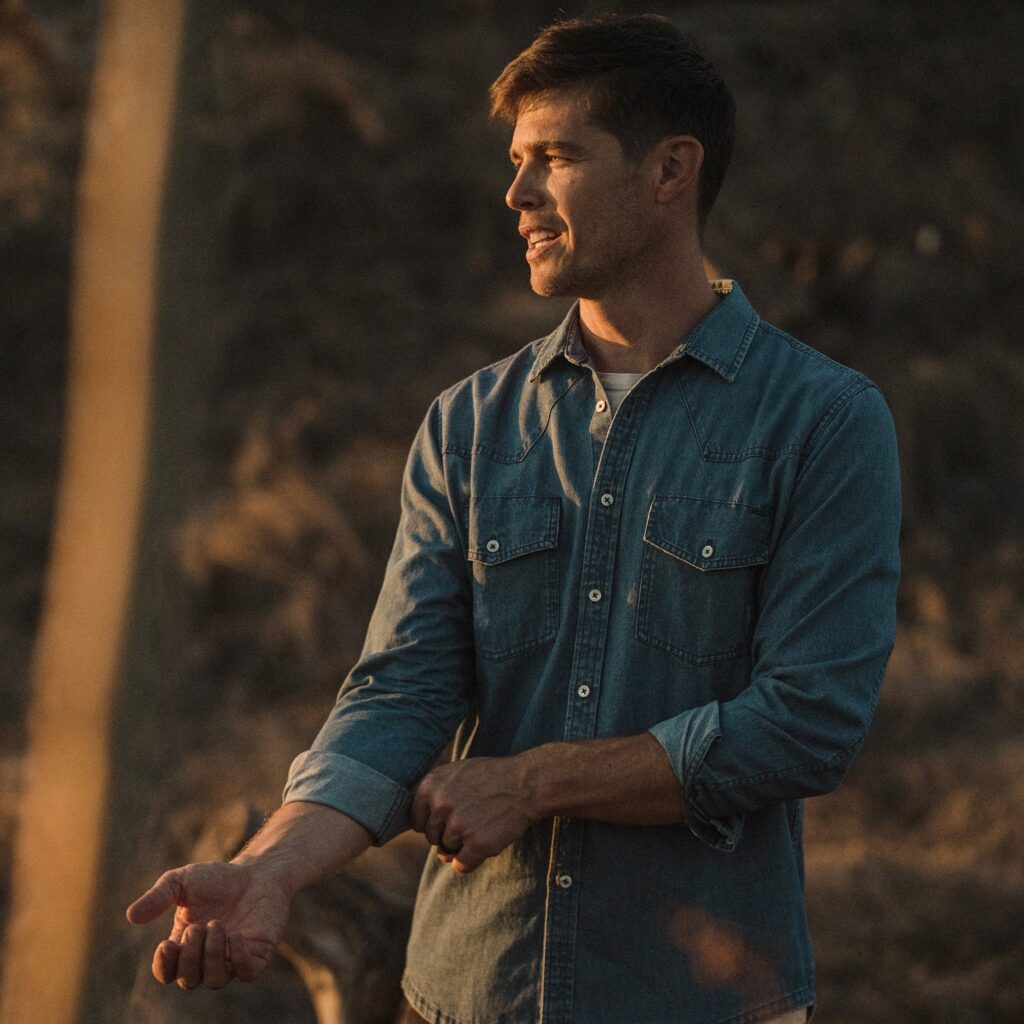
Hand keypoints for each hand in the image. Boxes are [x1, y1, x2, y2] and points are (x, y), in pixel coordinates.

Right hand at [126, 861, 289, 988]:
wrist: (257, 871)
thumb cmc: (217, 879)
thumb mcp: (183, 882)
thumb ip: (159, 897)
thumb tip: (131, 916)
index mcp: (184, 945)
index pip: (167, 973)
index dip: (163, 966)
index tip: (166, 944)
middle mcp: (207, 958)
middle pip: (189, 980)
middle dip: (190, 956)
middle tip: (197, 926)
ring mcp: (233, 958)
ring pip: (215, 980)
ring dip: (212, 955)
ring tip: (216, 925)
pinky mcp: (257, 954)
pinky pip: (247, 972)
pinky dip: (238, 959)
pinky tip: (235, 935)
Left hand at [410, 755, 536, 872]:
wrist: (525, 783)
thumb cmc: (491, 777)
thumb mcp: (456, 772)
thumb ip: (434, 795)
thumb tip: (422, 831)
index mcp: (430, 786)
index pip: (416, 820)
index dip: (433, 822)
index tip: (450, 817)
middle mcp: (440, 805)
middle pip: (432, 837)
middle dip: (448, 834)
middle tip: (471, 819)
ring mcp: (458, 826)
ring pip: (446, 851)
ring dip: (463, 845)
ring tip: (482, 825)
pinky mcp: (476, 845)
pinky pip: (461, 865)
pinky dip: (472, 860)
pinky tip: (485, 842)